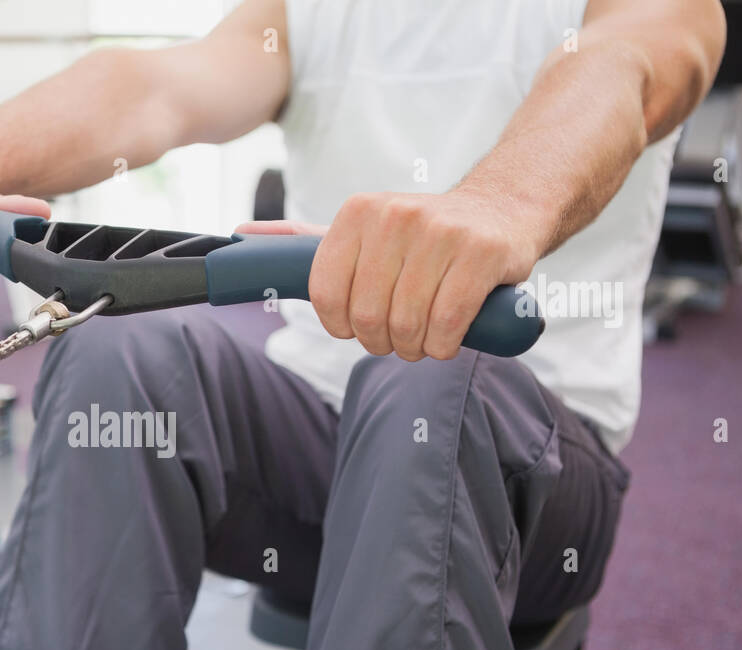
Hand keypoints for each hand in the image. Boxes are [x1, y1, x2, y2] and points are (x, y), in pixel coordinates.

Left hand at [237, 190, 541, 360]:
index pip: (325, 295)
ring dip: (414, 348)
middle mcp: (396, 216)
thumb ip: (302, 240)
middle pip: (366, 316)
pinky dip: (444, 345)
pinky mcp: (483, 253)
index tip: (356, 326)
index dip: (340, 325)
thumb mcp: (360, 230)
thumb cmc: (420, 236)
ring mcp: (442, 232)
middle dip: (380, 341)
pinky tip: (448, 336)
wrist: (502, 210)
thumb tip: (238, 237)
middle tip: (396, 336)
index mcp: (357, 212)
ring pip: (406, 325)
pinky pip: (446, 325)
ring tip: (423, 336)